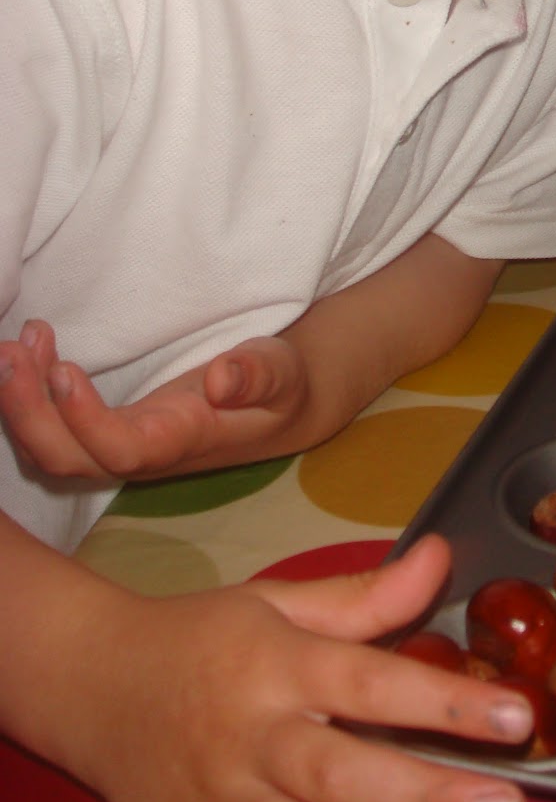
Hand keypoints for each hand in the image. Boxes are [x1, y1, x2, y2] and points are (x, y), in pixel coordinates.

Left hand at [0, 318, 311, 479]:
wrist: (275, 409)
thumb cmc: (280, 389)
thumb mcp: (282, 373)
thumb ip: (258, 375)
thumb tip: (221, 379)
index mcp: (182, 441)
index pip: (121, 449)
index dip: (84, 420)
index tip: (63, 368)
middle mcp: (142, 452)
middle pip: (67, 459)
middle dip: (28, 413)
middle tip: (13, 349)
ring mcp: (119, 444)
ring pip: (51, 449)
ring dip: (21, 403)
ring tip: (17, 343)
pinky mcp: (106, 428)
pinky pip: (52, 430)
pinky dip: (28, 395)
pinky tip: (29, 350)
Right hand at [57, 535, 531, 801]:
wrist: (93, 685)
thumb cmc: (203, 639)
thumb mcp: (279, 601)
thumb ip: (365, 594)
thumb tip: (443, 557)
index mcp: (275, 664)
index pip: (368, 682)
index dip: (443, 703)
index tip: (516, 718)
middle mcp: (248, 740)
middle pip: (339, 777)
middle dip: (427, 800)